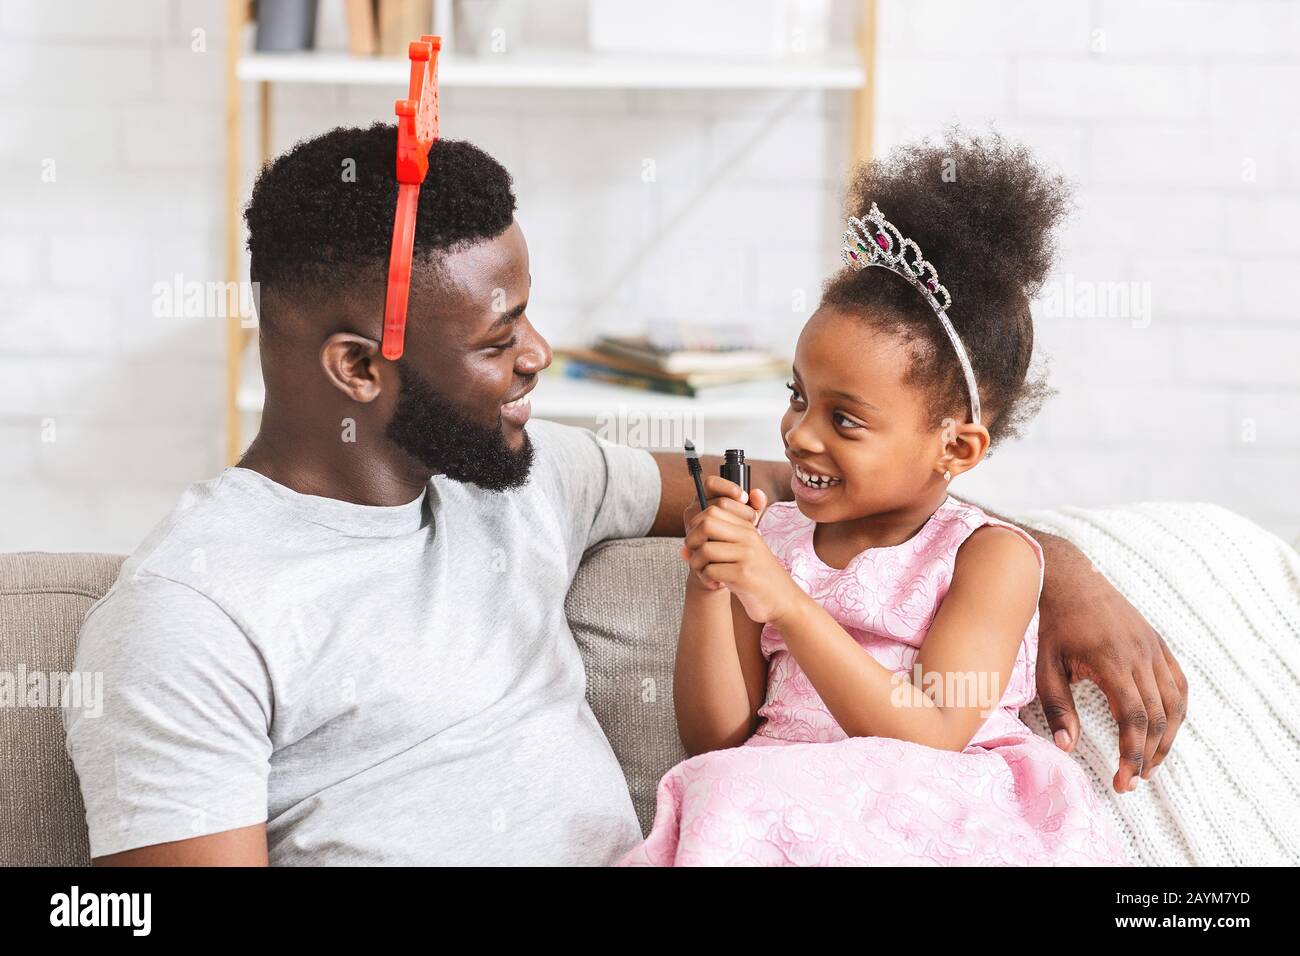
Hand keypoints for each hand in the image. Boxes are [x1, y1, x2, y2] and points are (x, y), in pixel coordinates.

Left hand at [680, 479, 799, 623]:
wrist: (783, 601)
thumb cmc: (757, 577)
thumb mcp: (742, 554)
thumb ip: (715, 547)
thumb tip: (682, 549)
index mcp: (748, 528)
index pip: (715, 508)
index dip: (697, 523)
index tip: (700, 541)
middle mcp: (748, 537)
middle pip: (706, 523)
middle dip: (692, 541)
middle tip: (697, 557)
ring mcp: (747, 555)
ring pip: (705, 549)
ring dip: (697, 565)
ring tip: (706, 573)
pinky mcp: (744, 575)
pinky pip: (711, 571)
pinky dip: (707, 579)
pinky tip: (716, 584)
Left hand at [1034, 539, 1188, 793]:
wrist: (1070, 578)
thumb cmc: (1053, 624)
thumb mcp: (1046, 665)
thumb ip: (1058, 706)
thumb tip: (1067, 747)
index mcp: (1112, 660)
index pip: (1134, 717)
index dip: (1132, 753)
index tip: (1123, 781)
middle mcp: (1140, 654)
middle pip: (1158, 717)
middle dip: (1147, 755)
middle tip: (1132, 782)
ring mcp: (1154, 648)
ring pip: (1175, 704)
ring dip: (1166, 739)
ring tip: (1149, 765)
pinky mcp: (1158, 644)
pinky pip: (1179, 684)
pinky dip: (1177, 712)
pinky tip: (1165, 731)